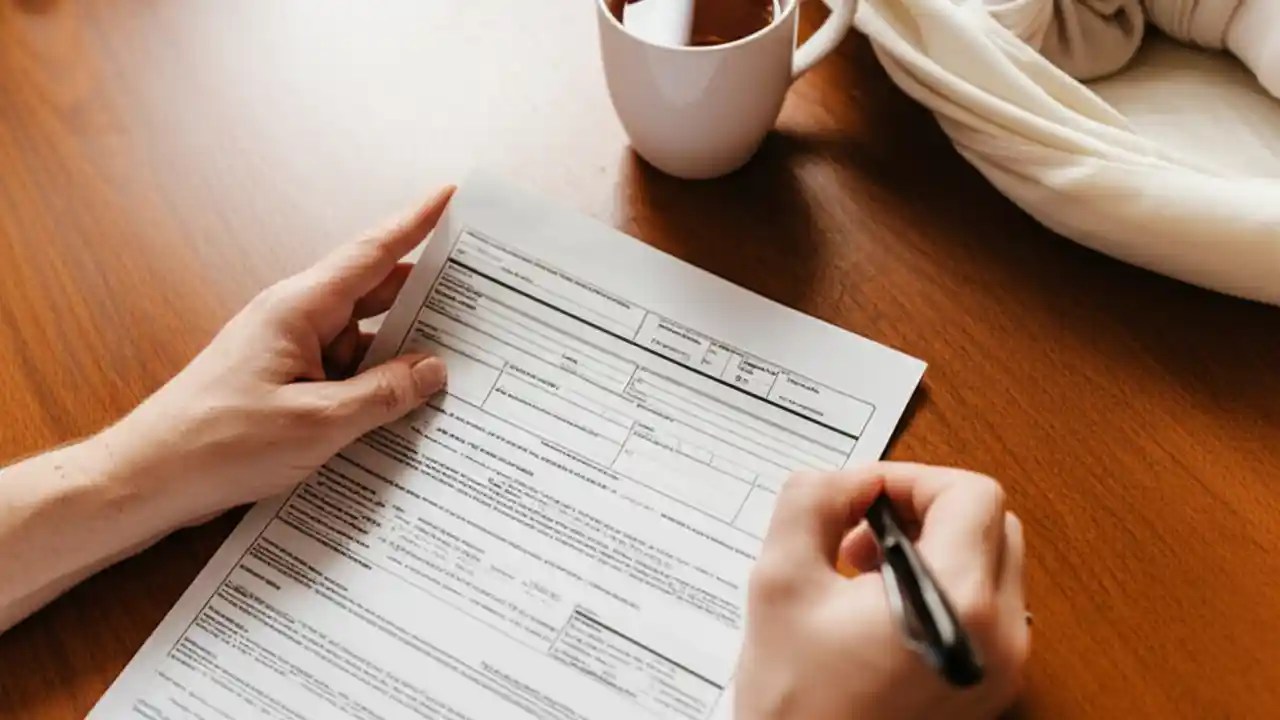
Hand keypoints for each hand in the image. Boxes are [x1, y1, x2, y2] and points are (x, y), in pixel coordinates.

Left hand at [99, 187, 454, 526]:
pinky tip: (400, 413)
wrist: (148, 479)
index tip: (449, 197)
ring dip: (399, 357)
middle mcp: (296, 319)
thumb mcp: (317, 423)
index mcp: (300, 308)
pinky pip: (343, 373)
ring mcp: (289, 350)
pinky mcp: (284, 383)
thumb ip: (383, 395)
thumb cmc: (218, 443)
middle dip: (425, 298)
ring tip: (451, 374)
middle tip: (481, 299)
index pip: (371, 253)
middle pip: (375, 296)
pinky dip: (372, 386)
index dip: (414, 223)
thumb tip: (434, 370)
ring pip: (363, 340)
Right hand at [735, 463, 1028, 719]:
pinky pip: (987, 607)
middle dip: (922, 511)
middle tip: (861, 534)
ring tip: (864, 576)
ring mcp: (1003, 665)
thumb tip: (849, 480)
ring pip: (991, 562)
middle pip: (991, 522)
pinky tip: (881, 610)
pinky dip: (943, 587)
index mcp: (957, 601)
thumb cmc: (797, 704)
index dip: (910, 480)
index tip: (862, 500)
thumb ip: (811, 501)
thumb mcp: (778, 580)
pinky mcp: (991, 684)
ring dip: (933, 547)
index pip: (971, 494)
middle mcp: (999, 635)